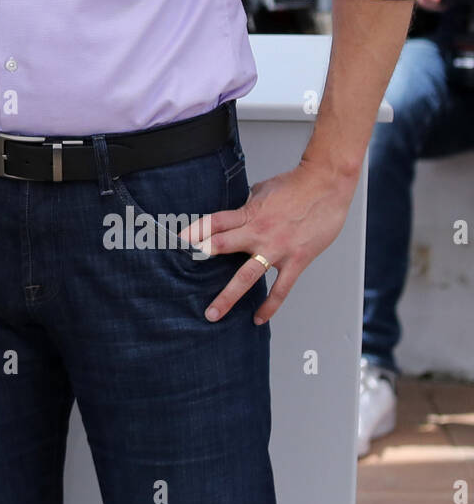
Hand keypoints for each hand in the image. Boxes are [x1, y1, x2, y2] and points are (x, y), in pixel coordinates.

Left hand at [185, 158, 358, 324]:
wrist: (327, 185)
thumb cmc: (295, 184)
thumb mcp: (262, 191)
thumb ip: (247, 208)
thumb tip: (237, 216)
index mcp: (248, 213)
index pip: (214, 223)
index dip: (194, 231)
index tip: (177, 242)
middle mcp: (258, 232)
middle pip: (221, 246)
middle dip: (201, 259)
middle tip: (180, 276)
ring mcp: (277, 249)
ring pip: (247, 277)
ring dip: (228, 296)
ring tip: (212, 314)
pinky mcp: (296, 261)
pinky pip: (280, 289)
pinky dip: (269, 306)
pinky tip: (258, 318)